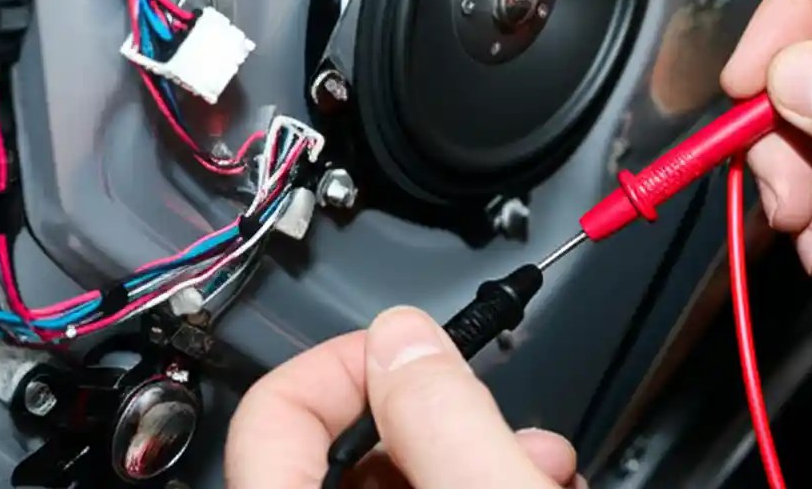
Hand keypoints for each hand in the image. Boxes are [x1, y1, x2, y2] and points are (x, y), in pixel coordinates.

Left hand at [226, 306, 585, 487]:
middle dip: (440, 411)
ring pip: (398, 477)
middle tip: (501, 414)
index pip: (272, 410)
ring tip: (540, 461)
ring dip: (473, 451)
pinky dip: (477, 483)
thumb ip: (444, 413)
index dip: (349, 361)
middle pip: (345, 445)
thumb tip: (406, 336)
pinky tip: (534, 484)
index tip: (419, 352)